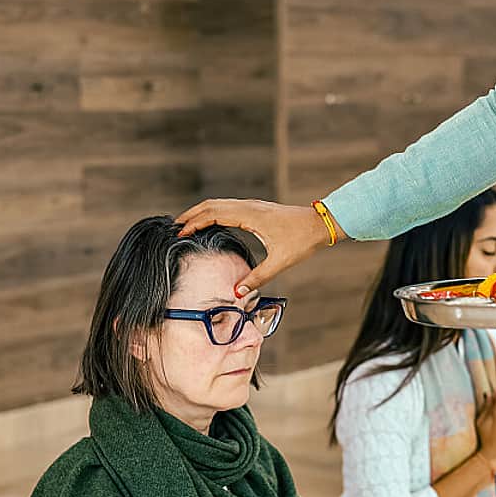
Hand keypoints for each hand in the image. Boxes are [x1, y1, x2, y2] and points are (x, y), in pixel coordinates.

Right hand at [175, 199, 341, 296]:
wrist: (320, 223)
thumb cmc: (302, 240)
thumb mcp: (280, 262)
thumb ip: (257, 277)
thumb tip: (237, 293)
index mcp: (250, 215)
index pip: (213, 214)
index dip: (194, 223)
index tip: (180, 234)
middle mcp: (248, 206)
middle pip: (211, 204)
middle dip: (191, 214)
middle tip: (175, 226)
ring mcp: (253, 206)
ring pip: (220, 203)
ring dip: (202, 211)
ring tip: (188, 224)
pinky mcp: (257, 209)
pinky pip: (229, 206)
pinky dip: (214, 212)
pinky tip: (211, 223)